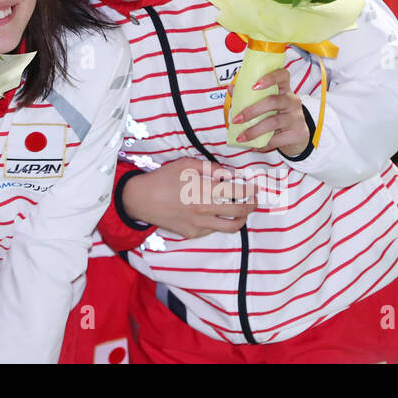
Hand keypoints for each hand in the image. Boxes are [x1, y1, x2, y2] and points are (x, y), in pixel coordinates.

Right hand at [120, 157, 255, 238]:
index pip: (238, 192)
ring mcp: (199, 225)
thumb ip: (210, 168)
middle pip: (240, 212)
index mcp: (204, 190)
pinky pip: (213, 229)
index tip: (255, 187)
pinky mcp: (192, 233)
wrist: (141, 199)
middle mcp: (204, 210)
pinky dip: (218, 221)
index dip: (251, 190)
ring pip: (231, 227)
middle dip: (252, 205)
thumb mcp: (186, 164)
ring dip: (241, 218)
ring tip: (241, 211)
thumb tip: (229, 174)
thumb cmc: (163, 178)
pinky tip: (213, 213)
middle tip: (254, 199)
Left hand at [230, 68, 311, 156]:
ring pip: (273, 122)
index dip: (270, 77)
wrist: (296, 135)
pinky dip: (263, 143)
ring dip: (254, 130)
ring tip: (241, 137)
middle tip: (236, 119)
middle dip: (251, 111)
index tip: (254, 85)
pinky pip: (278, 139)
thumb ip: (249, 95)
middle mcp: (292, 101)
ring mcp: (297, 117)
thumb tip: (231, 88)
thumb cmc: (277, 114)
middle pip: (273, 101)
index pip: (283, 75)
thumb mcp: (266, 103)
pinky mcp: (298, 133)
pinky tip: (254, 145)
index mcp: (284, 89)